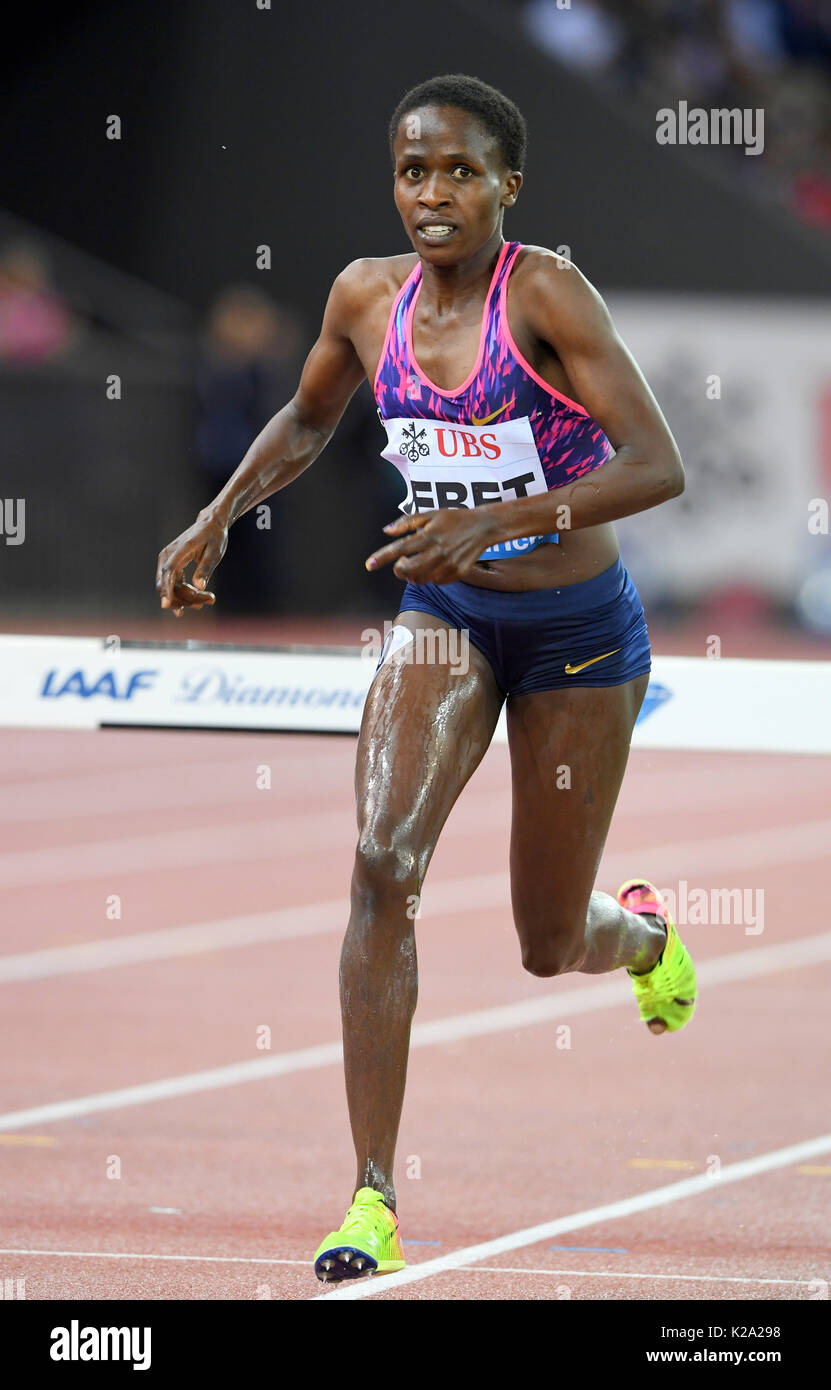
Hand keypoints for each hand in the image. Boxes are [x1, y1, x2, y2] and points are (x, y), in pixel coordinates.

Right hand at [155, 509, 226, 616]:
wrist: (210, 524)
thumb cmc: (214, 536)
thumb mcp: (215, 552)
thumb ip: (206, 568)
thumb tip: (199, 586)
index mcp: (180, 549)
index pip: (168, 572)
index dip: (166, 590)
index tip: (165, 605)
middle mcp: (168, 555)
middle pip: (167, 583)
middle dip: (185, 597)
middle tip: (208, 600)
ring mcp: (167, 561)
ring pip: (170, 587)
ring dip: (186, 597)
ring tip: (208, 600)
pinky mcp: (171, 566)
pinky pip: (173, 584)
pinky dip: (184, 593)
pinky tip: (196, 602)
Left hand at [365, 508, 498, 584]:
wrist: (484, 527)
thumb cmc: (454, 519)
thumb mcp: (431, 514)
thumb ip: (407, 522)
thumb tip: (387, 531)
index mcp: (428, 535)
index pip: (399, 548)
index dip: (382, 558)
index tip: (369, 565)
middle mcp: (437, 552)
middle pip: (408, 570)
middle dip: (399, 570)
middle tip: (401, 563)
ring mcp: (448, 564)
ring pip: (421, 580)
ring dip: (413, 575)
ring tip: (417, 563)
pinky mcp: (458, 573)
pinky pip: (436, 582)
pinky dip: (430, 576)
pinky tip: (435, 565)